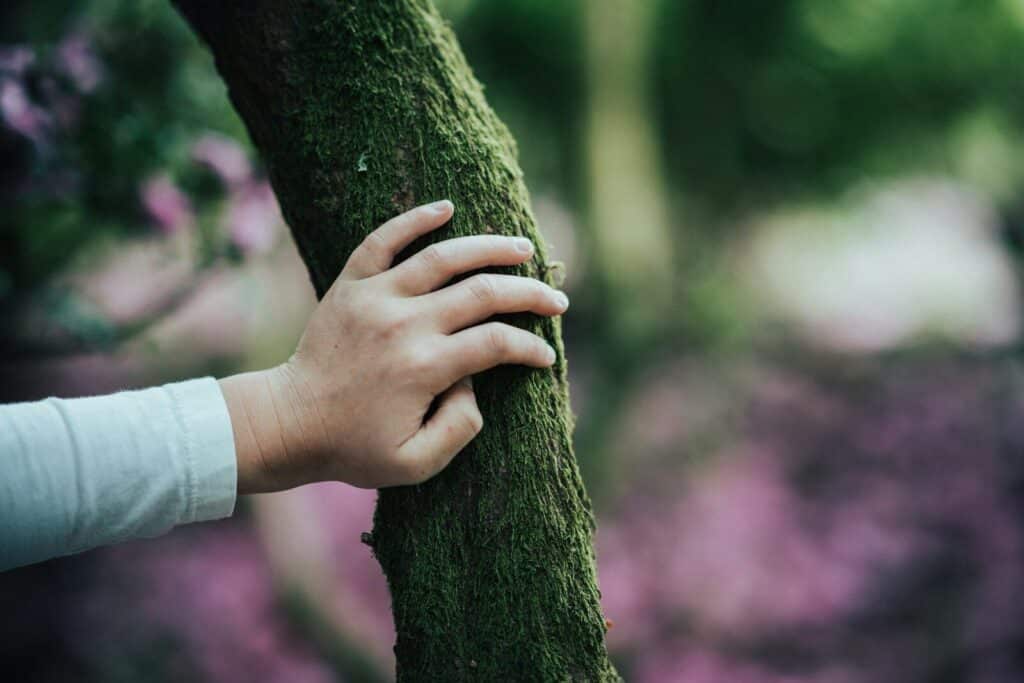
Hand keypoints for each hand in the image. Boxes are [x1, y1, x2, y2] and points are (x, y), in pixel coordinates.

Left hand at [220, 200, 567, 492]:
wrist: (288, 423)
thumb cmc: (353, 448)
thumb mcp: (415, 463)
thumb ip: (459, 428)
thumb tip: (475, 384)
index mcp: (424, 367)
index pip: (497, 343)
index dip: (530, 348)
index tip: (545, 357)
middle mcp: (405, 323)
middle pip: (484, 292)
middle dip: (529, 295)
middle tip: (555, 300)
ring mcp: (377, 297)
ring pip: (445, 256)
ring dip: (491, 248)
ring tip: (522, 249)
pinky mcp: (351, 285)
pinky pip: (384, 239)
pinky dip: (415, 218)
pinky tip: (447, 207)